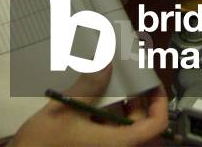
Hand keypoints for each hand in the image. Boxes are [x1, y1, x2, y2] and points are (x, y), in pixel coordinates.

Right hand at [10, 65, 168, 146]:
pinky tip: (92, 101)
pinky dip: (106, 118)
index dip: (160, 102)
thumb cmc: (42, 145)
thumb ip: (89, 86)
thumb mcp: (64, 109)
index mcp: (117, 144)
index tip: (153, 82)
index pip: (156, 126)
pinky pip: (109, 135)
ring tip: (109, 83)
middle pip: (142, 126)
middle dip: (137, 100)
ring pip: (125, 131)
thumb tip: (106, 63)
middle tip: (129, 77)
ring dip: (121, 108)